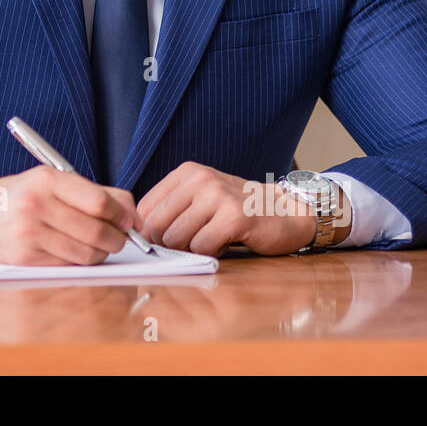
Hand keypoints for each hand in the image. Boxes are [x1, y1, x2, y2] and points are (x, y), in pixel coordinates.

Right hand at [0, 167, 146, 265]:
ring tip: (101, 246)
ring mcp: (29, 234)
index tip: (129, 221)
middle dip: (118, 238)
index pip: (99, 202)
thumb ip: (96, 193)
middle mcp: (37, 205)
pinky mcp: (25, 258)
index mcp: (48, 180)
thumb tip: (133, 215)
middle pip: (96, 230)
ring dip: (102, 253)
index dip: (122, 215)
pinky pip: (69, 264)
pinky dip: (81, 261)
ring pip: (86, 252)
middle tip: (121, 238)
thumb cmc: (24, 196)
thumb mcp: (54, 181)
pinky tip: (78, 252)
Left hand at [137, 161, 318, 256]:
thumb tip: (139, 235)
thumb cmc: (239, 210)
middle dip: (168, 244)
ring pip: (178, 238)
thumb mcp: (202, 197)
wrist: (287, 211)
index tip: (164, 241)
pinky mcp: (234, 217)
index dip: (149, 231)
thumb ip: (172, 209)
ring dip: (192, 249)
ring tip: (212, 238)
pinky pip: (202, 247)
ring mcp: (218, 196)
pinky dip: (211, 253)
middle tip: (190, 244)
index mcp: (188, 172)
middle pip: (157, 225)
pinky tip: (226, 242)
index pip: (146, 207)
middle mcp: (200, 179)